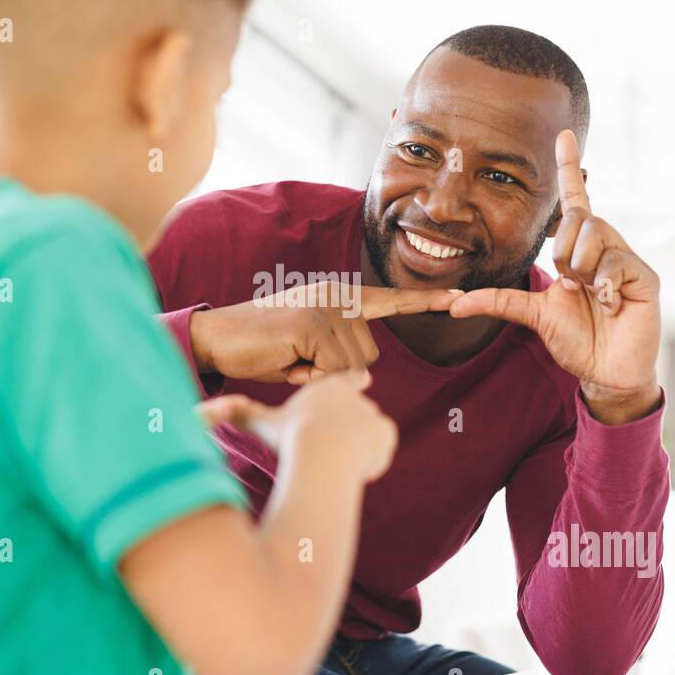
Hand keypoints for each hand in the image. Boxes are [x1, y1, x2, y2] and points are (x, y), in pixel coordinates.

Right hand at [189, 283, 460, 384]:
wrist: (216, 338)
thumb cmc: (260, 349)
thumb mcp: (307, 351)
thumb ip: (339, 356)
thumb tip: (364, 377)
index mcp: (337, 297)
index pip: (387, 300)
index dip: (423, 302)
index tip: (458, 297)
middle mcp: (336, 296)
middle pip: (368, 357)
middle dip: (336, 373)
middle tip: (298, 360)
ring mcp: (325, 307)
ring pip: (352, 367)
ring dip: (320, 377)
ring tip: (289, 358)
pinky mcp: (311, 324)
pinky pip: (331, 371)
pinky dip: (308, 378)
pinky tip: (285, 360)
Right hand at [198, 369, 397, 481]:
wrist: (322, 451)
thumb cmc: (290, 435)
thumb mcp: (262, 423)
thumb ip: (239, 413)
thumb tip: (201, 410)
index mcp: (330, 385)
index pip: (346, 378)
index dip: (348, 386)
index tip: (351, 392)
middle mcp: (357, 393)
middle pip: (357, 411)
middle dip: (347, 428)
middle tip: (327, 449)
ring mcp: (374, 411)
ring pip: (369, 431)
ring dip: (359, 445)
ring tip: (337, 462)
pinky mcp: (386, 432)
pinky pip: (382, 448)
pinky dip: (372, 459)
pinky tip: (353, 467)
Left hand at [449, 130, 661, 423]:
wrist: (605, 371)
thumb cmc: (576, 338)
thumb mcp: (531, 314)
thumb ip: (496, 301)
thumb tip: (451, 303)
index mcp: (579, 248)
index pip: (573, 199)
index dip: (568, 167)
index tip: (562, 134)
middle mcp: (604, 245)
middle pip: (578, 218)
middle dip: (563, 254)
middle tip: (571, 285)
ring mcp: (626, 259)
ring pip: (594, 235)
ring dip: (580, 269)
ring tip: (590, 293)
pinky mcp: (645, 276)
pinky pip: (615, 262)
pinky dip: (603, 284)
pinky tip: (609, 302)